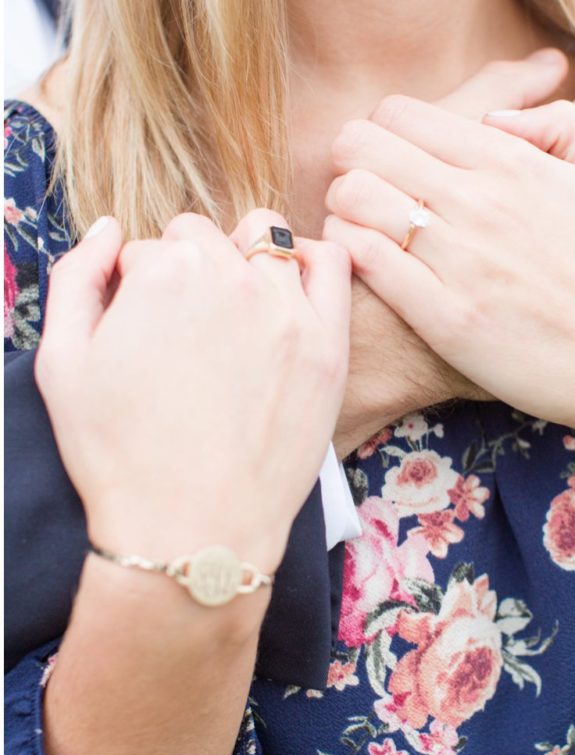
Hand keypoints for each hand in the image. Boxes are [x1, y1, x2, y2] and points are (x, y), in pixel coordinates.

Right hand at [37, 211, 349, 577]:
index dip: (138, 287)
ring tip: (233, 307)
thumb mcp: (61, 361)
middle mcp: (233, 280)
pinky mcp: (329, 345)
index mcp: (165, 273)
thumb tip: (110, 228)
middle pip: (206, 237)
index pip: (148, 247)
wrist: (193, 526)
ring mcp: (288, 311)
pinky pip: (334, 266)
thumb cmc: (119, 453)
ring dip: (245, 258)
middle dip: (188, 266)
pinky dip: (311, 260)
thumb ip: (77, 277)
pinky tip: (288, 290)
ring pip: (268, 240)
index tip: (142, 331)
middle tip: (184, 327)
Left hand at [321, 97, 574, 441]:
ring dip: (347, 204)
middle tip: (371, 187)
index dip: (385, 128)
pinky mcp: (445, 318)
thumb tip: (492, 118)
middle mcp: (481, 204)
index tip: (398, 155)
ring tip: (367, 225)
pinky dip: (348, 249)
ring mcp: (460, 261)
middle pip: (362, 145)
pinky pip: (363, 259)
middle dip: (354, 159)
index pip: (400, 113)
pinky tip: (366, 259)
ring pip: (352, 197)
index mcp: (515, 163)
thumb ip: (560, 124)